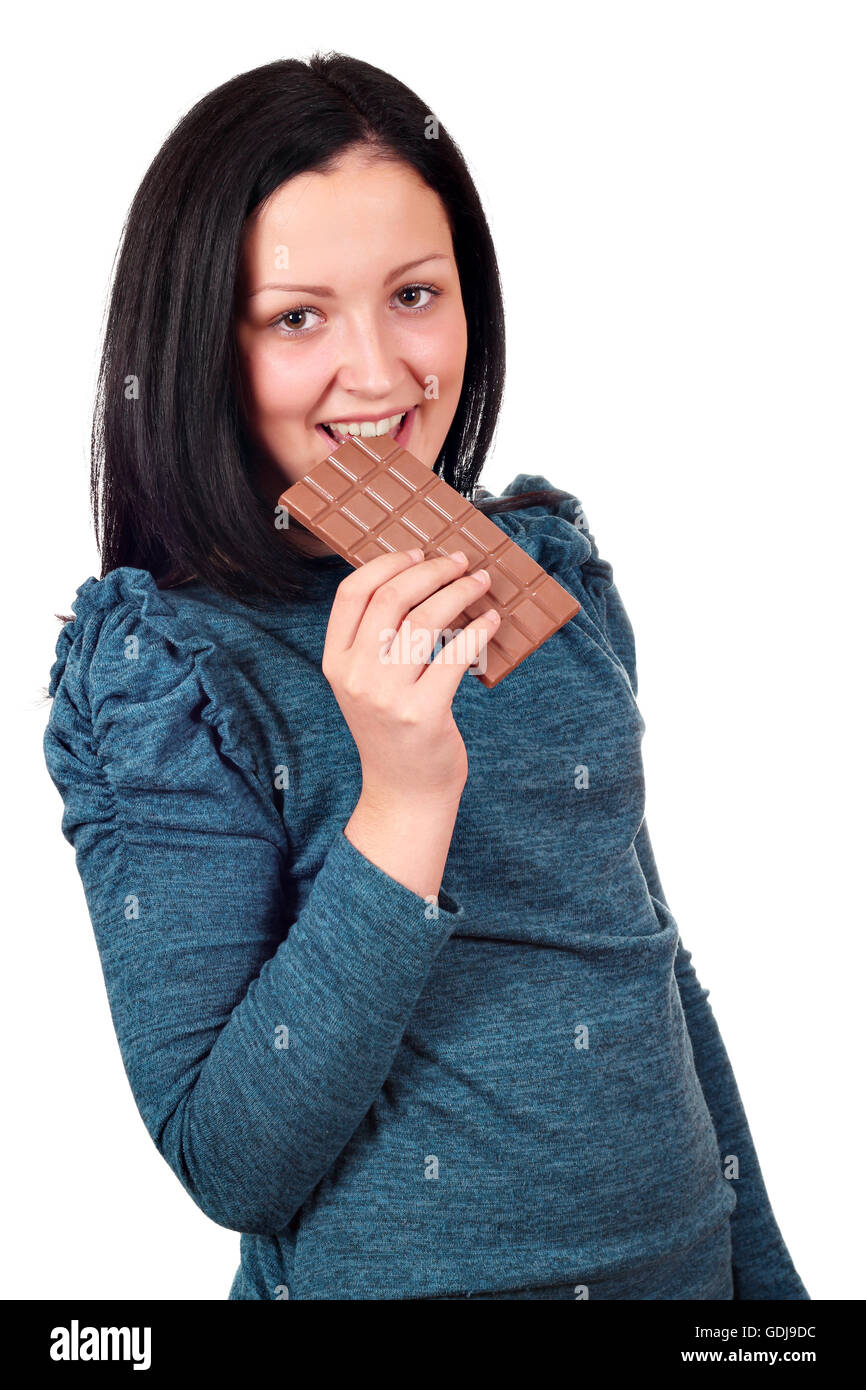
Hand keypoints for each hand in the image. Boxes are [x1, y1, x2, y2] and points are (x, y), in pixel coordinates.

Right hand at [322, 547, 497, 806]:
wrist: (404, 792)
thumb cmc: (392, 730)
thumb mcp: (366, 684)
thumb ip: (376, 639)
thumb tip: (416, 578)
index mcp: (336, 661)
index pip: (352, 592)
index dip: (388, 563)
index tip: (418, 552)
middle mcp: (356, 676)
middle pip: (391, 597)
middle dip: (432, 569)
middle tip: (459, 561)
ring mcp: (387, 695)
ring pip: (426, 619)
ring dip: (460, 591)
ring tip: (480, 582)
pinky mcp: (423, 712)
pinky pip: (455, 654)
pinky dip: (479, 629)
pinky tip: (492, 620)